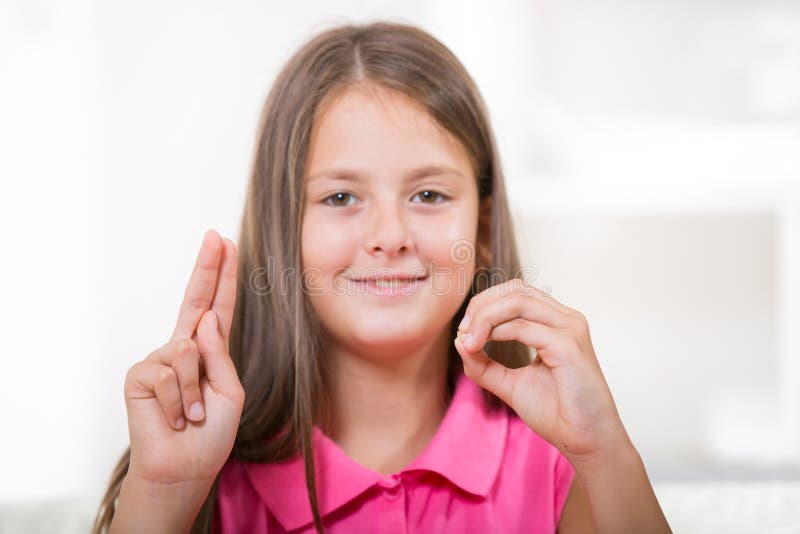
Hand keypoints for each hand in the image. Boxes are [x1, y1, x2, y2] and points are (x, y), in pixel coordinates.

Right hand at [123, 229, 244, 489]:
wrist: (186, 466)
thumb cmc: (211, 432)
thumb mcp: (230, 392)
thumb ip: (220, 355)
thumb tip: (203, 320)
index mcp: (210, 350)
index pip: (218, 307)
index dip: (222, 277)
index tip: (226, 244)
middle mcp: (184, 348)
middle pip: (196, 302)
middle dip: (208, 268)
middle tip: (216, 237)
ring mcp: (160, 360)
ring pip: (188, 353)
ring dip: (198, 391)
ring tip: (193, 414)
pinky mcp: (140, 376)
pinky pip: (170, 375)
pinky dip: (181, 402)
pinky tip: (176, 418)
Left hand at [454, 278, 628, 463]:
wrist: (586, 442)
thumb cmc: (557, 412)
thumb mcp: (510, 384)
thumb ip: (484, 365)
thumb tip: (459, 340)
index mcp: (557, 323)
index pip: (517, 292)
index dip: (485, 304)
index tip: (464, 331)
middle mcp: (567, 319)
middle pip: (516, 289)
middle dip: (482, 304)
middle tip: (463, 330)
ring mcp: (571, 330)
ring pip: (518, 301)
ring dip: (484, 317)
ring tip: (468, 340)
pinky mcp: (568, 347)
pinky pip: (524, 327)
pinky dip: (496, 332)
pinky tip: (479, 347)